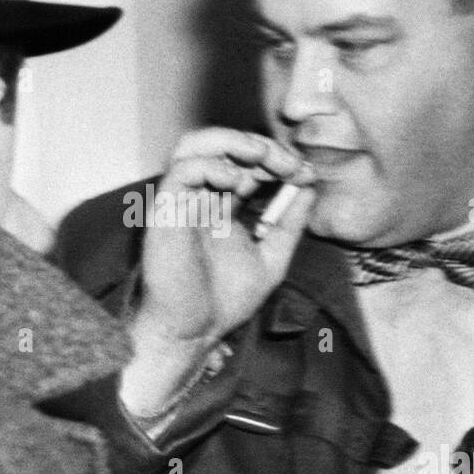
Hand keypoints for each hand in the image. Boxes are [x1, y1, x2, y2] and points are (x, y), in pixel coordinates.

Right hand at [120, 128, 314, 416]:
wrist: (194, 331)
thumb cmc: (223, 301)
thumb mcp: (272, 257)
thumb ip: (290, 223)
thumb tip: (310, 186)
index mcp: (221, 204)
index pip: (244, 161)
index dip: (276, 158)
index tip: (304, 173)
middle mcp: (199, 197)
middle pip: (221, 144)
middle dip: (260, 145)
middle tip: (289, 162)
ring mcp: (180, 201)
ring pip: (193, 144)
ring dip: (231, 141)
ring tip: (261, 155)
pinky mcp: (164, 211)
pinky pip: (181, 171)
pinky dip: (212, 166)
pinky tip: (237, 182)